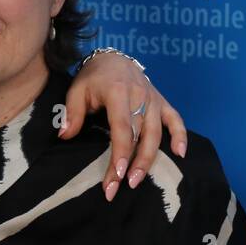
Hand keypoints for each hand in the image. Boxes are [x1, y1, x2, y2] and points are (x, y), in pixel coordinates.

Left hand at [62, 53, 187, 199]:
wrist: (114, 58)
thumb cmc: (93, 78)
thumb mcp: (77, 90)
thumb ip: (72, 113)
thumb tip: (65, 136)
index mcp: (118, 93)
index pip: (121, 128)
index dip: (120, 152)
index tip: (115, 174)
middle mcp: (140, 96)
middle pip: (139, 135)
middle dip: (132, 163)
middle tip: (122, 186)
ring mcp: (154, 99)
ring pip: (157, 133)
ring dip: (150, 158)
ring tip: (138, 180)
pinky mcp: (163, 102)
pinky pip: (176, 120)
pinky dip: (181, 136)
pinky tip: (180, 154)